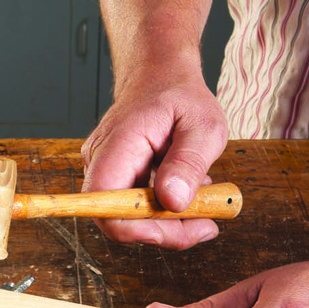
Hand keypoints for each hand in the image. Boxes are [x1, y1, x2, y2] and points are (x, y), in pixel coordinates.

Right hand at [81, 69, 227, 248]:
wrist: (159, 76)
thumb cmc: (181, 96)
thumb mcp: (202, 124)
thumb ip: (188, 162)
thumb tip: (173, 201)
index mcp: (118, 144)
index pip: (106, 203)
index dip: (136, 228)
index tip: (180, 229)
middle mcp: (100, 161)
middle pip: (118, 219)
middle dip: (164, 230)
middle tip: (208, 222)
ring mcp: (104, 172)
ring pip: (128, 219)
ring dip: (168, 221)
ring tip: (204, 198)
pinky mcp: (115, 180)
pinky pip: (134, 209)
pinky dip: (164, 210)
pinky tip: (187, 192)